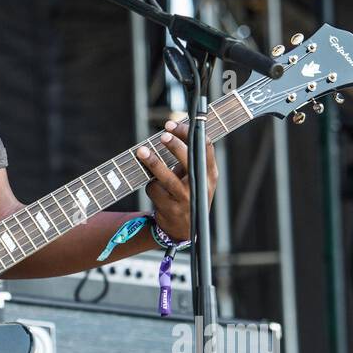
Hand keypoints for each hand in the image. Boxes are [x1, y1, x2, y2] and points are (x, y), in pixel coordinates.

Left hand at [135, 119, 217, 243]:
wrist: (184, 228)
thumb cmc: (189, 193)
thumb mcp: (197, 177)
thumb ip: (189, 157)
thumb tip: (172, 130)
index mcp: (210, 174)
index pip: (204, 148)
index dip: (188, 134)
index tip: (173, 125)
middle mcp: (201, 186)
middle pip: (189, 161)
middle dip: (175, 146)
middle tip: (163, 136)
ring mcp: (186, 199)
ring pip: (167, 178)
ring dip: (153, 163)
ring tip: (141, 152)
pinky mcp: (170, 209)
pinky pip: (154, 190)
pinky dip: (151, 186)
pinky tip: (156, 190)